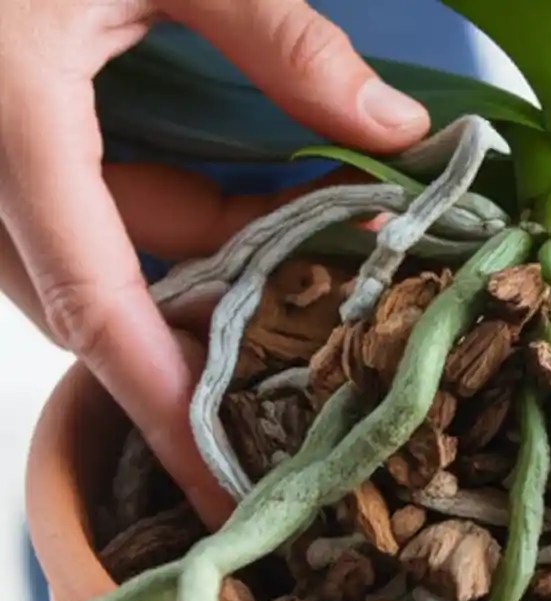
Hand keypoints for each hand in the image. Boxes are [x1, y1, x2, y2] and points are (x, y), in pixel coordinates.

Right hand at [0, 1, 429, 526]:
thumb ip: (274, 35)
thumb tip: (393, 125)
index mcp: (12, 137)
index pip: (99, 306)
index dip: (164, 405)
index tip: (220, 486)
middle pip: (108, 299)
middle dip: (219, 312)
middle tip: (333, 302)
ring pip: (97, 262)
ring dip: (206, 257)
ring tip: (320, 229)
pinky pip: (82, 221)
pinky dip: (166, 218)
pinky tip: (252, 195)